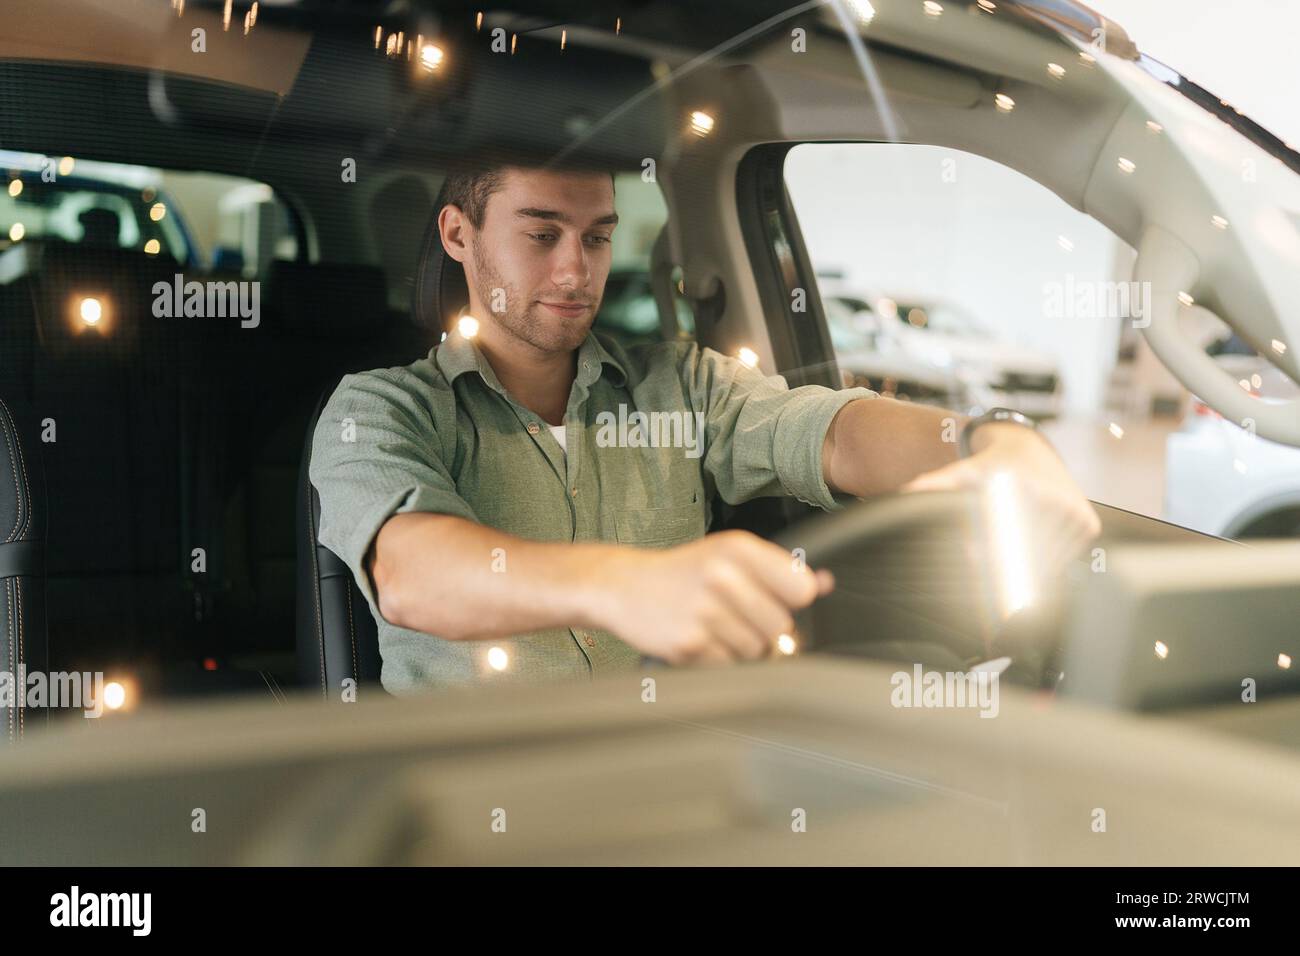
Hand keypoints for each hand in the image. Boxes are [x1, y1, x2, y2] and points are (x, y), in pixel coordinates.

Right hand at [594, 530, 833, 664]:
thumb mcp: (729, 555)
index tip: (776, 598)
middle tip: (737, 614)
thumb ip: (778, 569)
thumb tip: (825, 583)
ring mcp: (704, 612)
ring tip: (715, 625)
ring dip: (741, 646)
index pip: (800, 589)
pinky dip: (719, 659)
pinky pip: (729, 664)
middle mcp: (721, 576)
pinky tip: (700, 638)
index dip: (792, 600)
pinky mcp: (689, 644)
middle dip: (764, 627)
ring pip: (757, 650)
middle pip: (780, 626)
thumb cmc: (685, 572)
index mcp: (737, 548)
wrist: (625, 587)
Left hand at [901, 422, 1100, 572]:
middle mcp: (1057, 501)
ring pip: (1043, 561)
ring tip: (1002, 568)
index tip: (970, 558)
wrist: (1030, 449)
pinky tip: (1025, 555)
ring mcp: (1076, 515)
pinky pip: (1060, 560)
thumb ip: (933, 485)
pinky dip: (1041, 565)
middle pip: (1024, 554)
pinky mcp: (1087, 526)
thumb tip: (904, 496)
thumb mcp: (961, 472)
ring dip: (1022, 571)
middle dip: (1001, 568)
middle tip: (984, 573)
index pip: (1002, 541)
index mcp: (1027, 490)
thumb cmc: (989, 466)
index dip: (985, 555)